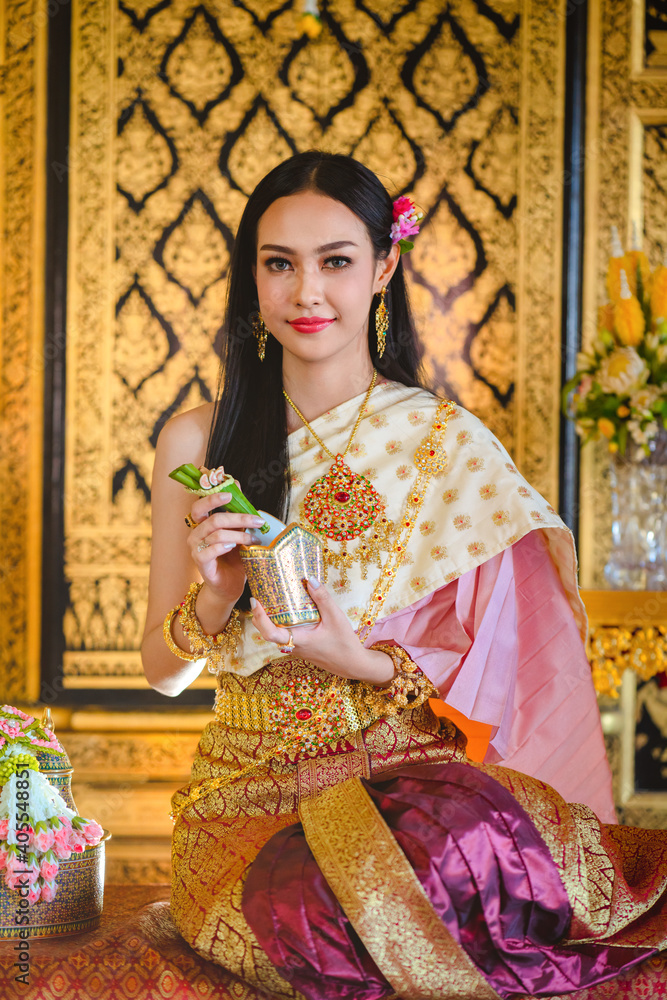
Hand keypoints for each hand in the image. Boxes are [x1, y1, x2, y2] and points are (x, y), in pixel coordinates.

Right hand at [187, 492, 263, 604]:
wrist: (230, 585)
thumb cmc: (234, 559)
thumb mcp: (239, 535)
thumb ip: (238, 517)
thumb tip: (240, 489)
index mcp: (203, 525)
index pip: (200, 506)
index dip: (213, 498)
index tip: (230, 494)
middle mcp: (196, 535)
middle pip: (214, 519)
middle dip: (238, 517)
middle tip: (257, 521)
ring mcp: (196, 549)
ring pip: (216, 534)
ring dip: (239, 535)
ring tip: (254, 540)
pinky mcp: (201, 564)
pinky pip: (208, 551)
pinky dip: (223, 547)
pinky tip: (233, 547)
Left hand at [250, 578, 394, 684]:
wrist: (353, 664)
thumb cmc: (344, 644)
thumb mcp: (335, 617)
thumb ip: (322, 598)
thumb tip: (310, 579)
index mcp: (298, 640)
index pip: (270, 633)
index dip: (260, 618)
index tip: (255, 602)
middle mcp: (293, 646)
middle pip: (267, 633)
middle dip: (259, 616)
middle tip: (259, 597)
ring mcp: (296, 649)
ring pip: (276, 634)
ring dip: (269, 620)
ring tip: (270, 601)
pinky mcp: (302, 648)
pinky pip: (286, 635)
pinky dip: (281, 623)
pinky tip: (289, 612)